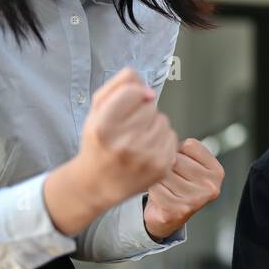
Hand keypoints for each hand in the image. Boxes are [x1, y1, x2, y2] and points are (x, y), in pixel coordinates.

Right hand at [76, 67, 177, 210]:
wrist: (98, 182)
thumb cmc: (98, 143)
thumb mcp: (97, 110)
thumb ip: (119, 86)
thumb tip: (147, 89)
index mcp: (104, 127)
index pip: (132, 92)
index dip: (132, 94)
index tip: (127, 103)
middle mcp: (124, 144)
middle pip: (150, 106)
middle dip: (141, 112)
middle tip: (127, 128)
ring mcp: (145, 157)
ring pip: (163, 120)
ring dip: (153, 125)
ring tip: (136, 138)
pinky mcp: (161, 167)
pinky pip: (171, 137)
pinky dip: (161, 139)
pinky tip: (146, 149)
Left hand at [143, 138, 224, 239]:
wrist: (168, 218)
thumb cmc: (178, 187)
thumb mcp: (191, 165)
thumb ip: (184, 152)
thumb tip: (165, 149)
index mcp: (217, 172)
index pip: (189, 145)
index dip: (179, 152)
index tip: (180, 164)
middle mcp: (210, 187)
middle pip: (176, 159)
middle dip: (167, 165)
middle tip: (170, 178)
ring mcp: (195, 200)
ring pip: (164, 172)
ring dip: (158, 177)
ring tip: (165, 186)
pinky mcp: (177, 210)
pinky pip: (156, 187)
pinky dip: (152, 189)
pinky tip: (159, 195)